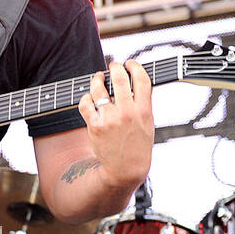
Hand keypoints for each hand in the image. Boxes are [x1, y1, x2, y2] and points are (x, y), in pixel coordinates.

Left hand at [78, 60, 153, 194]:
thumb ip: (143, 103)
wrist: (125, 169)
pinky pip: (86, 104)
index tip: (130, 63)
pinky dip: (86, 98)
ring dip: (97, 79)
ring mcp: (110, 119)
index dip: (134, 66)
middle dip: (115, 67)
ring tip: (97, 77)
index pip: (141, 79)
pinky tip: (89, 97)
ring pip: (99, 89)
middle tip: (113, 66)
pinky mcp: (95, 126)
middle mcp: (127, 112)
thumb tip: (136, 82)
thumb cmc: (138, 147)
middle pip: (119, 78)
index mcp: (143, 111)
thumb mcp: (148, 124)